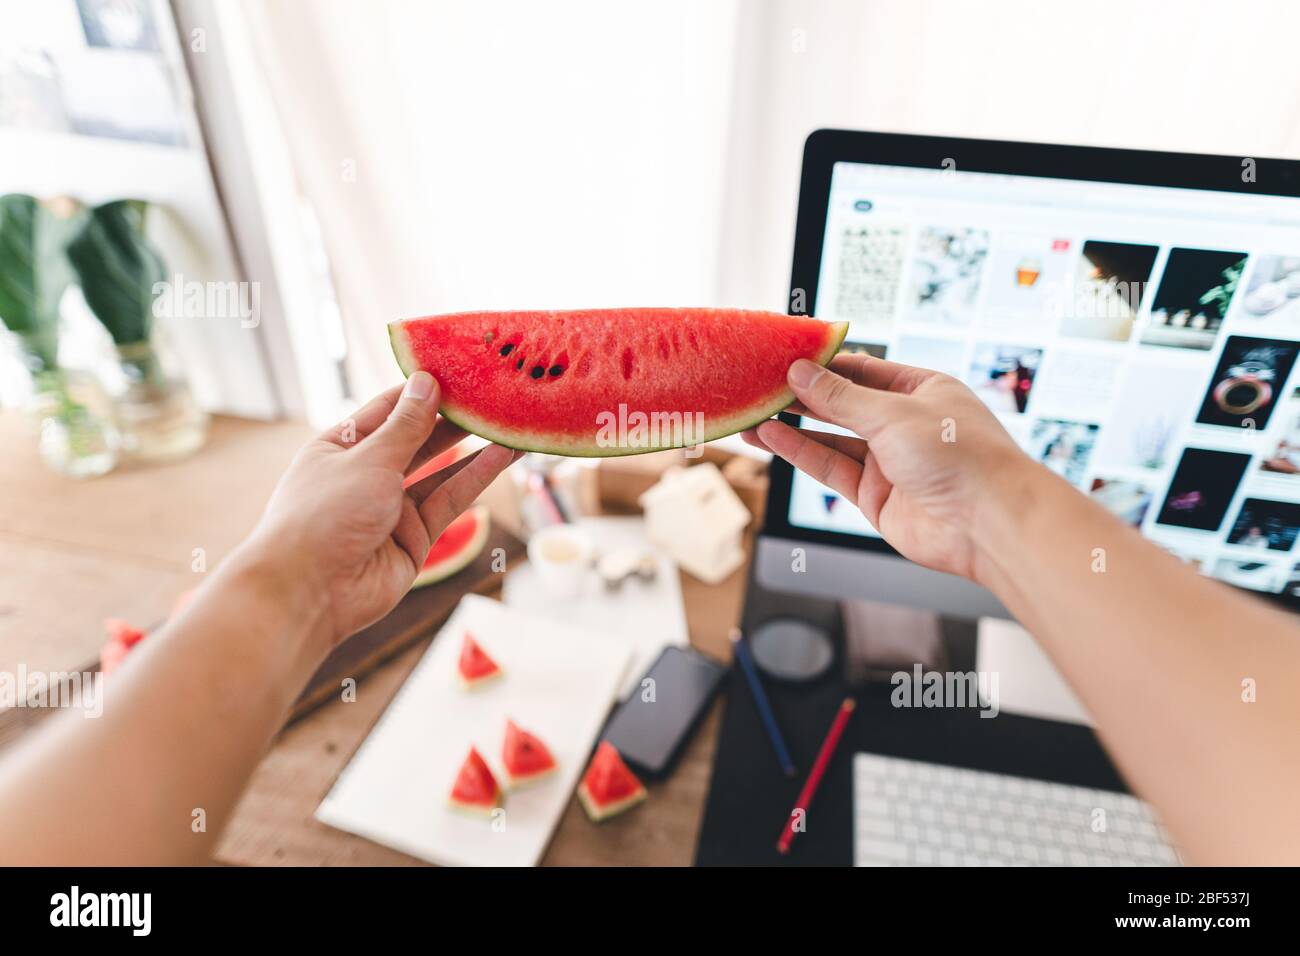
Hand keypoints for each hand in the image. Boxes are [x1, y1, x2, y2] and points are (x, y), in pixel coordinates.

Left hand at [245, 372, 518, 647]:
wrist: (309, 593)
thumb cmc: (323, 515)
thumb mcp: (368, 460)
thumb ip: (406, 425)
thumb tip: (427, 382)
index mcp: (338, 448)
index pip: (385, 409)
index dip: (420, 390)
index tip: (457, 368)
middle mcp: (365, 475)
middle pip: (416, 439)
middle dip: (452, 417)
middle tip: (490, 393)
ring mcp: (390, 508)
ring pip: (439, 471)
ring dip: (472, 448)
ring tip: (508, 422)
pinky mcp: (414, 538)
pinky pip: (449, 501)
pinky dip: (475, 478)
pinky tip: (502, 455)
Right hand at [743, 354, 1033, 583]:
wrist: (988, 524)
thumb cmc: (960, 456)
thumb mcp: (893, 414)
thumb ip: (840, 398)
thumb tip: (799, 373)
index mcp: (923, 391)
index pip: (863, 370)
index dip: (823, 363)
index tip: (784, 355)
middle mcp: (905, 424)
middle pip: (843, 404)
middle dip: (801, 395)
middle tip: (759, 383)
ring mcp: (889, 462)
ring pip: (831, 438)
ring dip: (792, 426)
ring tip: (751, 412)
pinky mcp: (874, 496)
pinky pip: (830, 467)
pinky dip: (799, 452)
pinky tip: (770, 437)